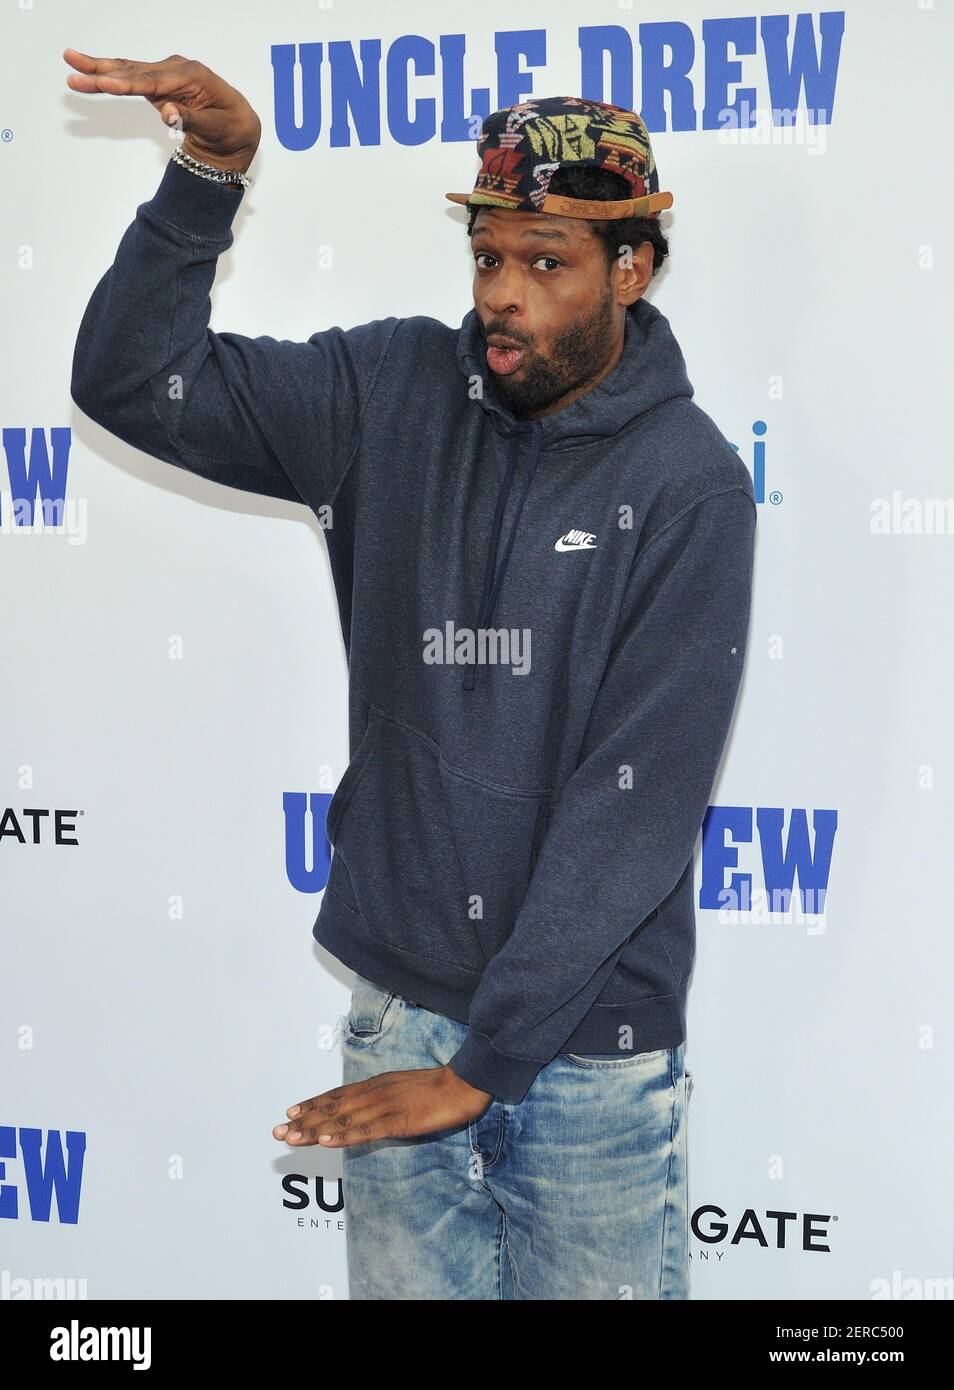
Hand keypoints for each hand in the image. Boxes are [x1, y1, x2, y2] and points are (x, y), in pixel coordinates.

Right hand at [63, 47, 261, 173]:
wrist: (238, 125)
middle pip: (135, 71)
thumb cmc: (231, 126)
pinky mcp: (158, 83)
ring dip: (98, 69)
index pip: (155, 81)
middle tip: (74, 68)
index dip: (128, 83)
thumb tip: (169, 113)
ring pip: (128, 70)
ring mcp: (166, 74)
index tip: (106, 84)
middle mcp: (177, 69)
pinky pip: (130, 77)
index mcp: (193, 76)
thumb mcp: (217, 128)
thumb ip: (192, 121)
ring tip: (70, 62)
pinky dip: (108, 75)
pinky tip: (87, 71)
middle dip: (103, 72)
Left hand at [272, 1066, 493, 1147]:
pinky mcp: (398, 1121)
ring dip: (315, 1130)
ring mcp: (384, 1107)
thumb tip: (366, 1111)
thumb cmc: (437, 1088)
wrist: (463, 1083)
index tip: (290, 1113)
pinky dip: (344, 1136)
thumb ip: (383, 1099)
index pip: (337, 1095)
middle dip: (304, 1120)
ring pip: (343, 1120)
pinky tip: (327, 1141)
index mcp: (376, 1085)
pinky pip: (366, 1130)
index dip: (312, 1104)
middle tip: (278, 1131)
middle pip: (333, 1108)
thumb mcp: (403, 1089)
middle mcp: (374, 1093)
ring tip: (292, 1137)